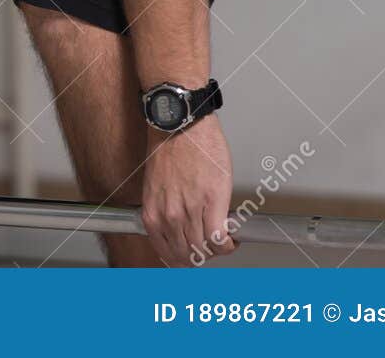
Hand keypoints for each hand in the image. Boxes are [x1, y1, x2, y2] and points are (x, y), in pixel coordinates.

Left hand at [139, 114, 236, 265]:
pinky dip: (227, 244)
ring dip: (216, 251)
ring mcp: (190, 211)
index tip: (192, 255)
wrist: (179, 124)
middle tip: (211, 248)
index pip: (168, 253)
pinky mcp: (212, 202)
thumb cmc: (168, 147)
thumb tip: (177, 227)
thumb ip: (164, 210)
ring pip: (205, 250)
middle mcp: (169, 216)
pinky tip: (231, 238)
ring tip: (223, 241)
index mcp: (153, 213)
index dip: (183, 259)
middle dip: (201, 257)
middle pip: (188, 256)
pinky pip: (219, 238)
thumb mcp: (156, 186)